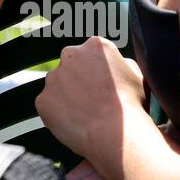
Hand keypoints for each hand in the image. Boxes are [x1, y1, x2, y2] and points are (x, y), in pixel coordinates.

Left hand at [35, 36, 146, 160]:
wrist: (116, 133)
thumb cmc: (130, 106)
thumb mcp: (136, 76)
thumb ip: (121, 63)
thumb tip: (116, 64)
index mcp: (95, 45)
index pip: (90, 54)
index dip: (96, 72)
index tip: (101, 86)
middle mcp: (70, 55)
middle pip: (70, 66)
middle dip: (78, 81)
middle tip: (92, 101)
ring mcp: (53, 77)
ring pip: (57, 85)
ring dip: (66, 97)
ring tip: (85, 115)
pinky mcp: (43, 100)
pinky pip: (48, 106)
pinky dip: (57, 115)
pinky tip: (75, 123)